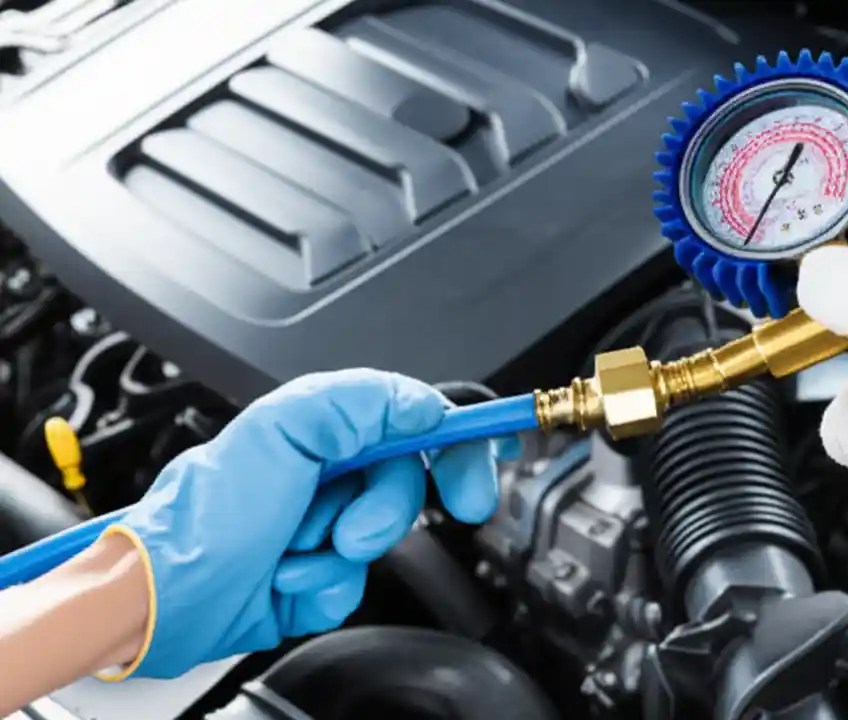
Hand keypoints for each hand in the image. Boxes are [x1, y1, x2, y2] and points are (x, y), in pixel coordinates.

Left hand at [104, 369, 505, 678]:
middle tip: (353, 528)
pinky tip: (286, 580)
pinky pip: (357, 585)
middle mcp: (329, 472)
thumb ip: (357, 402)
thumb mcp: (280, 431)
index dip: (460, 434)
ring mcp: (325, 525)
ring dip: (341, 554)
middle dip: (386, 511)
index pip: (414, 418)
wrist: (163, 598)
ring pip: (387, 540)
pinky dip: (325, 589)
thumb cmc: (205, 516)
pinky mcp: (319, 577)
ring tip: (294, 553)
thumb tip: (423, 403)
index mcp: (325, 427)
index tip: (494, 451)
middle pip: (411, 484)